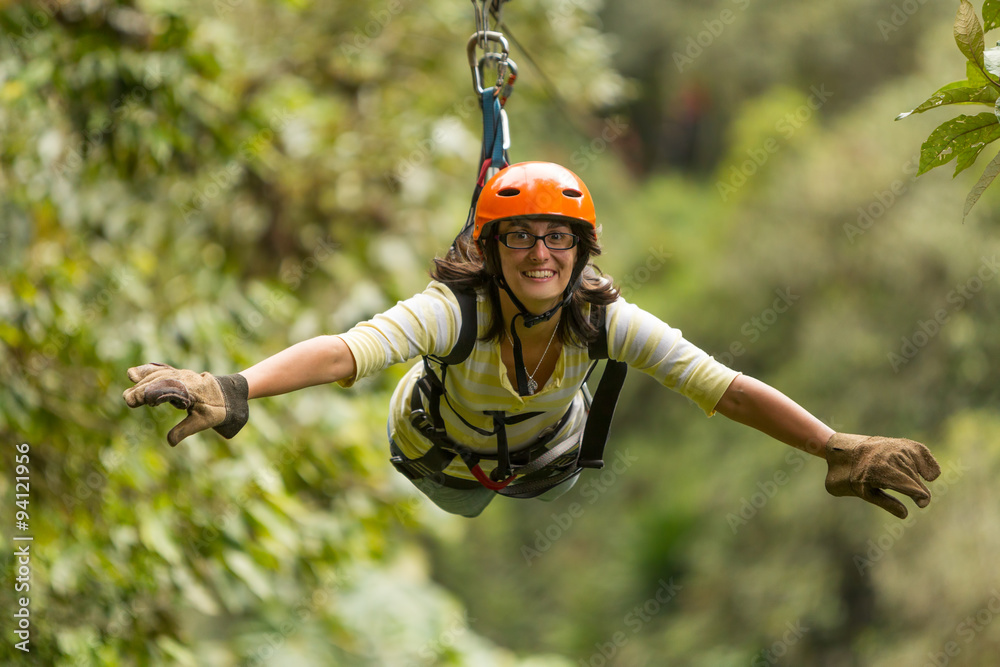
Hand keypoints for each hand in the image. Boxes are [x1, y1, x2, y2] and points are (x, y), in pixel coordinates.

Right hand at [123, 363, 248, 446]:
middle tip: (128, 400)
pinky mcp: (178, 374)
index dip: (150, 394)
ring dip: (143, 381)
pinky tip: (133, 373)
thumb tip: (170, 442)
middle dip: (143, 389)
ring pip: (159, 374)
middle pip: (160, 381)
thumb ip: (185, 430)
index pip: (166, 390)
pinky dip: (148, 371)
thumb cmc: (215, 409)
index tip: (135, 401)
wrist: (227, 395)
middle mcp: (185, 379)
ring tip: (129, 392)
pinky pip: (161, 370)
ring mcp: (181, 374)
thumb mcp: (203, 422)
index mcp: (192, 390)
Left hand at [824, 433, 941, 518]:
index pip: (905, 483)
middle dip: (920, 492)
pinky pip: (923, 454)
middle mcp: (889, 456)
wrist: (847, 451)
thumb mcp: (865, 492)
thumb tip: (905, 514)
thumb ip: (886, 503)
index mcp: (878, 470)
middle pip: (914, 477)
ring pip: (918, 467)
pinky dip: (927, 465)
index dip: (918, 494)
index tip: (922, 503)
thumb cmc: (855, 476)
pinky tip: (925, 474)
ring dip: (919, 480)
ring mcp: (898, 447)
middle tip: (920, 503)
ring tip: (913, 488)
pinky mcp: (905, 443)